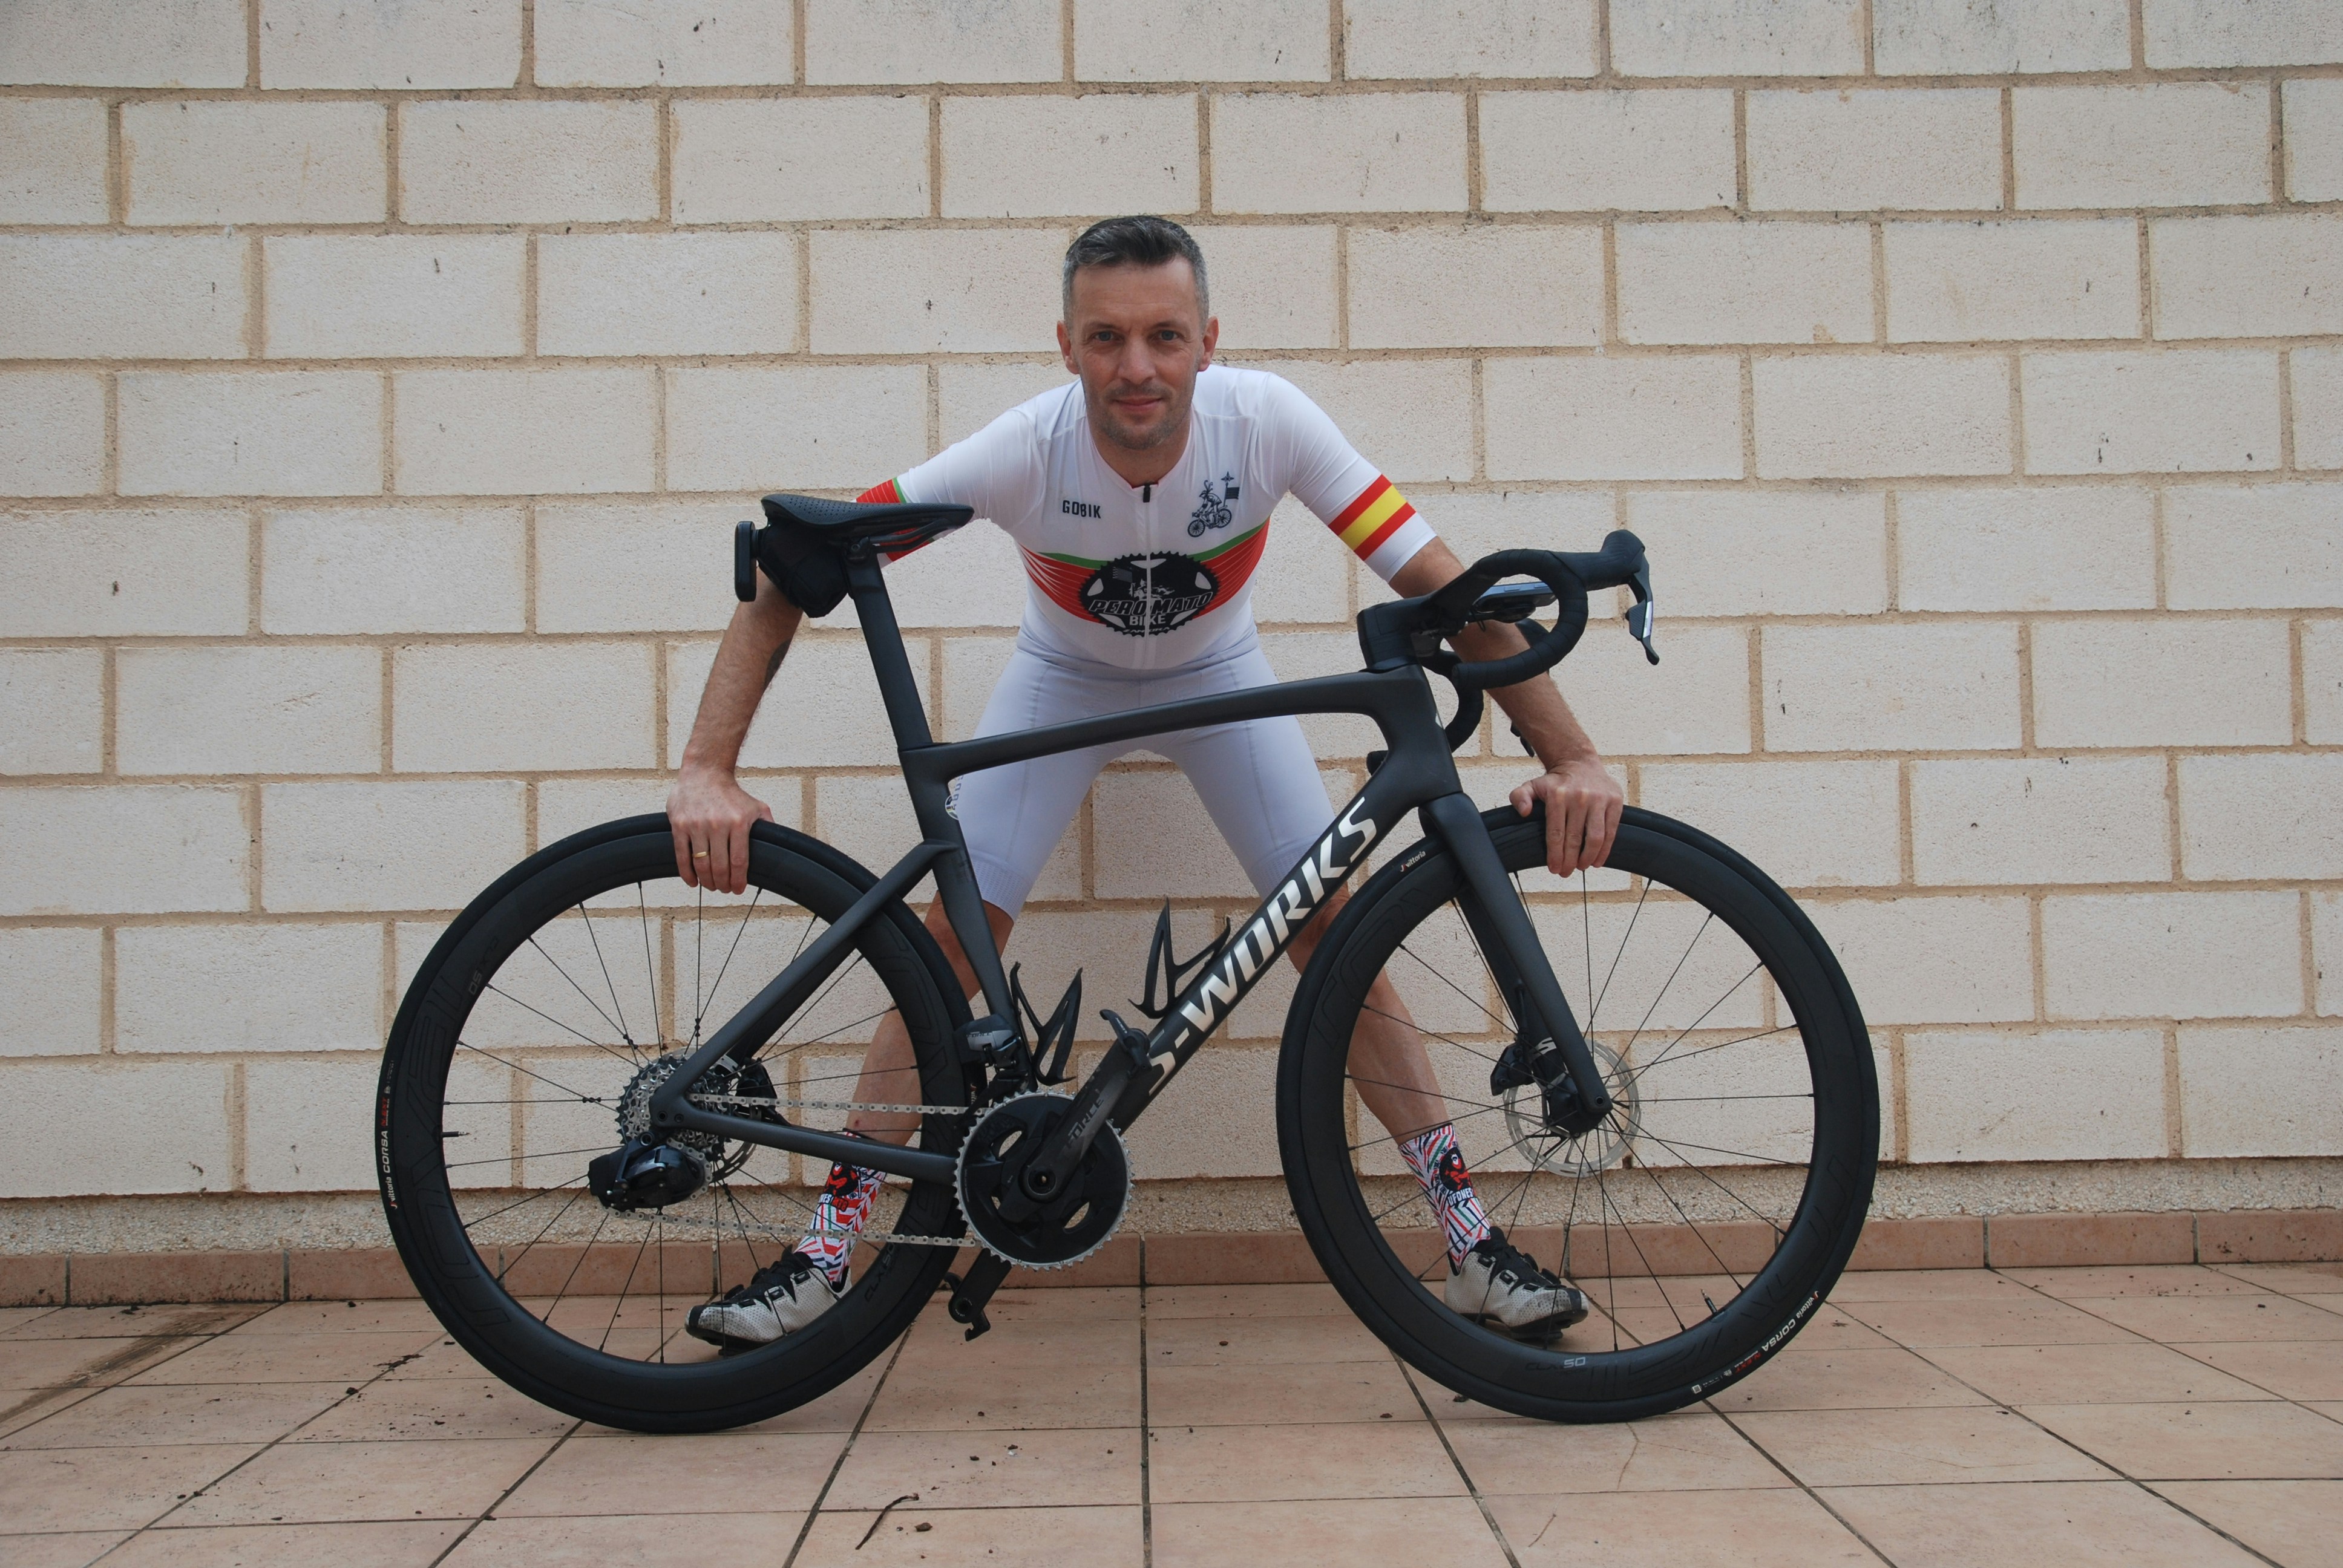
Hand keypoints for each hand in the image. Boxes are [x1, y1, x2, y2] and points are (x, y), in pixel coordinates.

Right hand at [667, 766, 773, 893]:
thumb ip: (768, 826)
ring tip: (712, 886)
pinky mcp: (679, 825)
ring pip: (701, 864)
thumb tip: (780, 847)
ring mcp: (696, 825)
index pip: (739, 861)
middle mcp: (717, 825)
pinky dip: (687, 873)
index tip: (738, 889)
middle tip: (724, 889)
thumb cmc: (732, 794)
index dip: (738, 880)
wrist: (705, 772)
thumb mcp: (756, 807)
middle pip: (719, 867)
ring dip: (707, 881)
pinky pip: (681, 855)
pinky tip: (693, 881)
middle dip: (723, 884)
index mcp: (738, 823)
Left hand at [1509, 757, 1623, 877]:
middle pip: (1574, 839)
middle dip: (1570, 861)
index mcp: (1557, 795)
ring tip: (1581, 867)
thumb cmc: (1556, 782)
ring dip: (1588, 858)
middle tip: (1566, 872)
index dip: (1555, 855)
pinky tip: (1597, 861)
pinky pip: (1611, 831)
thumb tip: (1523, 812)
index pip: (1556, 833)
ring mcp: (1599, 799)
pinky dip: (1605, 850)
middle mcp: (1579, 796)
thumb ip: (1520, 797)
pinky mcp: (1615, 801)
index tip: (1554, 869)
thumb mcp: (1532, 785)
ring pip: (1595, 837)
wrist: (1579, 763)